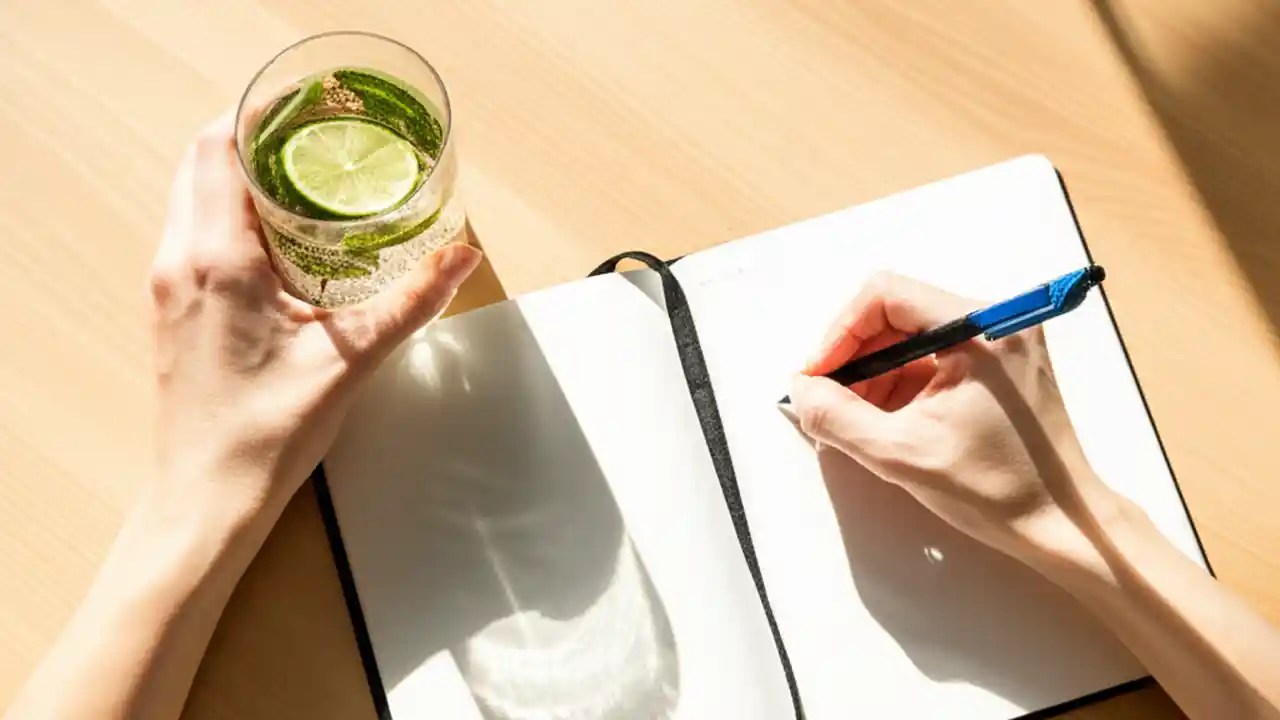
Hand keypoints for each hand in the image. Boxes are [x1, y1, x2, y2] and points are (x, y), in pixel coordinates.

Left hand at [149, 114, 480, 515]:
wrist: (207, 499)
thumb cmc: (262, 437)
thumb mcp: (352, 359)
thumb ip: (411, 301)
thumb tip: (460, 257)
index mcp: (216, 260)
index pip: (220, 149)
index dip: (259, 114)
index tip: (305, 106)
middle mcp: (179, 262)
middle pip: (203, 163)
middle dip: (256, 138)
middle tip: (316, 139)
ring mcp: (169, 286)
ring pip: (194, 197)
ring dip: (242, 177)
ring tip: (305, 180)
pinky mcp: (174, 309)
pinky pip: (193, 233)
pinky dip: (231, 214)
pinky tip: (281, 239)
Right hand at [788, 272, 1119, 568]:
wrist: (1061, 525)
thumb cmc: (996, 490)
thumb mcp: (899, 454)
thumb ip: (836, 416)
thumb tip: (800, 389)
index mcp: (979, 331)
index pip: (885, 296)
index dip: (839, 333)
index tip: (817, 376)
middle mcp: (995, 322)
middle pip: (897, 313)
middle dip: (854, 356)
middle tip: (826, 400)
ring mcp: (1001, 342)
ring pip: (912, 337)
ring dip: (874, 373)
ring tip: (854, 420)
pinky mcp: (1001, 365)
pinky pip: (934, 357)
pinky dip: (901, 384)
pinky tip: (885, 421)